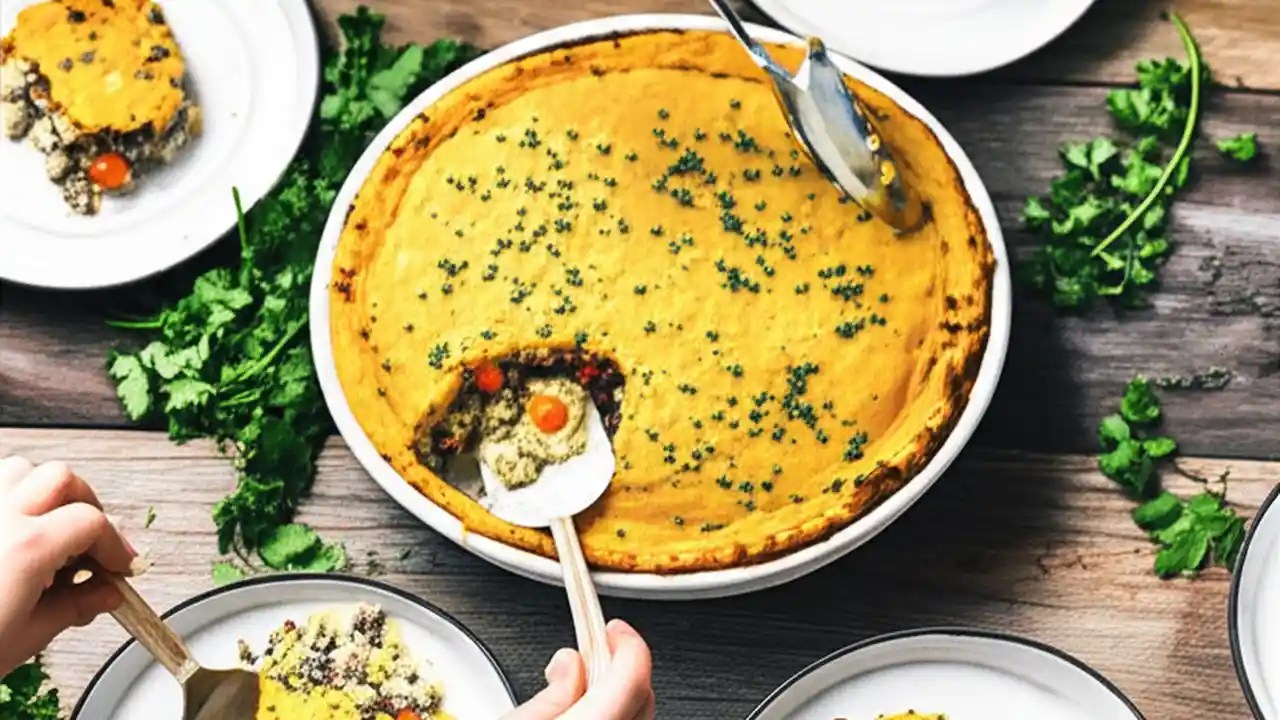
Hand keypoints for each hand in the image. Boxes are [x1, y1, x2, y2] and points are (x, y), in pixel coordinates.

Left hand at [0, 457, 134, 675]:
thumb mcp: (27, 636)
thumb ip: (74, 606)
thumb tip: (102, 594)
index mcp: (26, 547)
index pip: (92, 524)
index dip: (114, 545)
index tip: (117, 566)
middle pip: (61, 479)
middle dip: (86, 504)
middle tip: (91, 539)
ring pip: (19, 470)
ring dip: (43, 491)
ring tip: (48, 525)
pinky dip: (8, 498)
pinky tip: (11, 529)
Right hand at [503, 619, 654, 719]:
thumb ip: (551, 694)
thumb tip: (570, 663)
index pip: (633, 674)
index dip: (627, 642)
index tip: (615, 628)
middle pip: (643, 693)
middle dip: (622, 667)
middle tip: (595, 652)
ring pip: (641, 713)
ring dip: (621, 694)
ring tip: (585, 689)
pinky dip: (617, 715)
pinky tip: (589, 713)